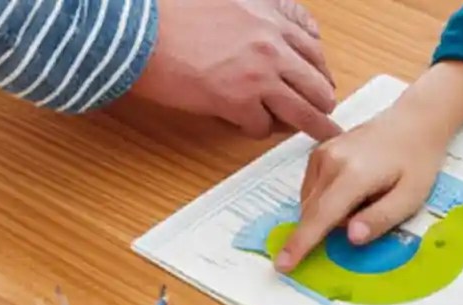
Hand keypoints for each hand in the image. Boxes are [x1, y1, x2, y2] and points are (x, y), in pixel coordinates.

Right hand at [129, 0, 341, 140]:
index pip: (312, 47)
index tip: (321, 79)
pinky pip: (263, 127)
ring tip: (321, 134)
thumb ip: (259, 8)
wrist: (137, 30)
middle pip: (317, 82)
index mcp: (269, 17)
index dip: (320, 68)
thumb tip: (280, 24)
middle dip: (323, 100)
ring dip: (314, 125)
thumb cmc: (170, 11)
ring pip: (304, 110)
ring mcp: (258, 75)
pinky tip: (253, 127)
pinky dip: (261, 130)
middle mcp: (272, 45)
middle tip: (325, 111)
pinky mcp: (238, 102)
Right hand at [272, 102, 448, 270]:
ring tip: (364, 199)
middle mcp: (330, 161)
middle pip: (313, 212)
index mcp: (354, 174)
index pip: (321, 217)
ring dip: (328, 214)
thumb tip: (351, 238)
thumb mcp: (410, 198)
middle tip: (366, 212)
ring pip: (310, 202)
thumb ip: (380, 219)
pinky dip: (326, 201)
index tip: (283, 265)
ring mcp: (321, 153)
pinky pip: (312, 190)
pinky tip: (352, 191)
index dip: (301, 244)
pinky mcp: (318, 152)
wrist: (414, 122)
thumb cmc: (417, 163)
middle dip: (326, 230)